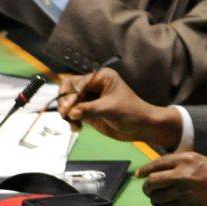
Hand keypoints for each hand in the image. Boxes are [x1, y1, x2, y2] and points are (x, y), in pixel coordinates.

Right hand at [58, 68, 184, 149]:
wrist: (141, 127)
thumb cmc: (131, 112)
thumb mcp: (110, 109)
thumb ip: (89, 109)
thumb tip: (71, 113)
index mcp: (101, 77)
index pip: (78, 82)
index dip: (70, 95)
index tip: (67, 109)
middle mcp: (93, 86)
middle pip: (70, 90)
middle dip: (66, 103)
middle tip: (65, 115)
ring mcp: (90, 99)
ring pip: (69, 102)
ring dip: (67, 113)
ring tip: (73, 125)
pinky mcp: (88, 111)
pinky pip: (73, 113)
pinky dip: (72, 120)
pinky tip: (77, 128)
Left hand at [136, 151, 206, 205]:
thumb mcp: (198, 159)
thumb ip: (179, 162)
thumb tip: (158, 168)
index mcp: (185, 159)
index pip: (157, 163)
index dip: (145, 169)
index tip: (139, 174)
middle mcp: (182, 173)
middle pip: (153, 181)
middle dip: (147, 185)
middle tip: (148, 187)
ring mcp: (183, 190)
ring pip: (157, 196)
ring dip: (154, 197)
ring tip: (157, 196)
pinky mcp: (186, 204)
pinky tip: (164, 203)